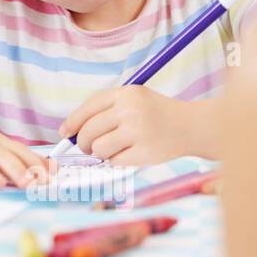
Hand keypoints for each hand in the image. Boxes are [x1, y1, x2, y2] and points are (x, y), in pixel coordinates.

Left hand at [58, 85, 199, 164]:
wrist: (191, 126)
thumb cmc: (156, 113)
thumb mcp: (133, 99)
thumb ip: (105, 110)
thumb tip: (72, 131)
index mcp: (125, 94)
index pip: (87, 109)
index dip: (72, 123)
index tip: (65, 133)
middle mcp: (130, 111)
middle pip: (88, 131)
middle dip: (84, 143)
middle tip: (88, 147)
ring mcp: (137, 132)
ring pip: (99, 149)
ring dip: (101, 152)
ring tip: (114, 148)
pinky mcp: (144, 153)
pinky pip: (114, 162)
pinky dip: (117, 160)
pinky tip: (129, 153)